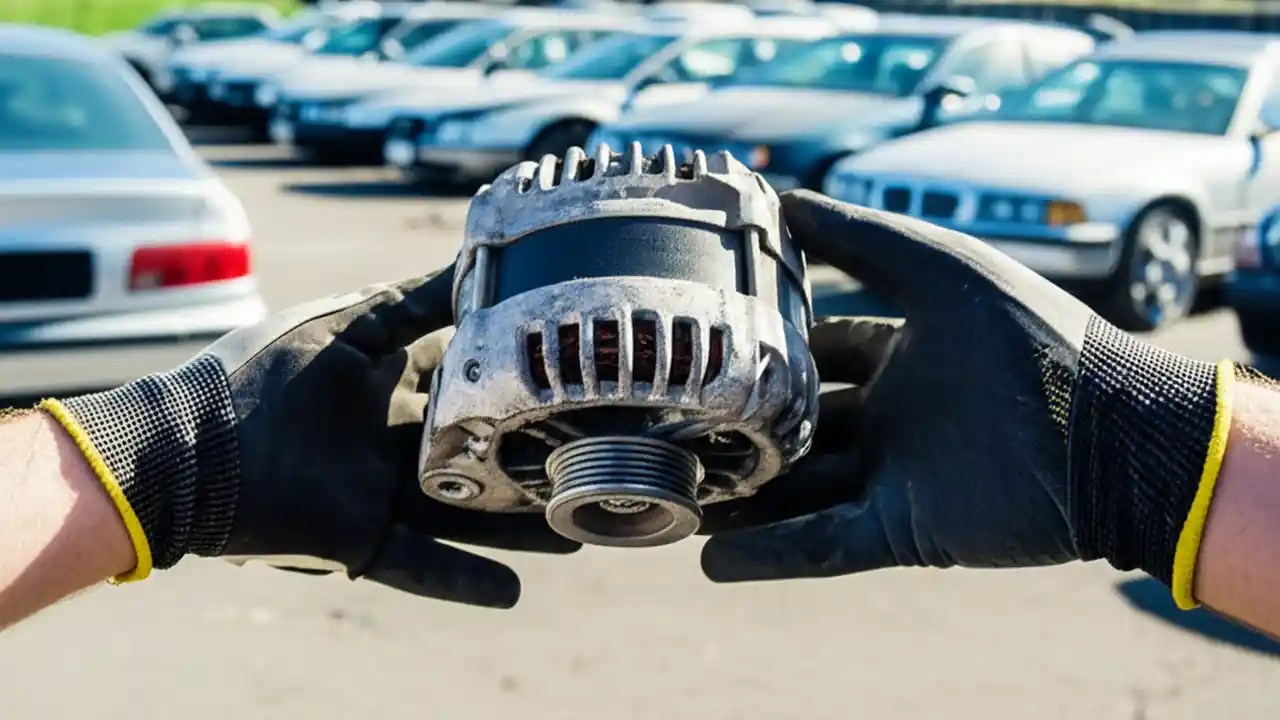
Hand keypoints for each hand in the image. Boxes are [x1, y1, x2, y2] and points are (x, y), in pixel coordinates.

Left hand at [42, 266, 576, 607]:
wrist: (188, 445)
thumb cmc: (265, 372)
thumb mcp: (352, 324)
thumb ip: (416, 300)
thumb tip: (480, 260)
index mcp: (391, 387)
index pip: (470, 391)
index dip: (518, 392)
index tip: (573, 390)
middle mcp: (394, 443)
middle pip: (479, 459)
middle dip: (531, 469)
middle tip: (592, 471)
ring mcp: (380, 495)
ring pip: (466, 515)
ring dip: (518, 531)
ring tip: (577, 537)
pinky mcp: (358, 538)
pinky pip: (422, 565)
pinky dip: (463, 580)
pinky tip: (511, 592)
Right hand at [701, 191, 1234, 607]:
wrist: (1111, 430)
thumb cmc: (1030, 336)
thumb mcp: (935, 267)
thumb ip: (860, 236)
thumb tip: (780, 200)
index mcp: (901, 357)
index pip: (817, 356)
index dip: (765, 354)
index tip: (704, 349)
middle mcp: (893, 420)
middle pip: (798, 430)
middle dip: (740, 434)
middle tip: (672, 434)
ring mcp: (897, 480)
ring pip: (798, 494)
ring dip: (740, 503)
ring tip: (672, 504)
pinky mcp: (907, 533)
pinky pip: (825, 545)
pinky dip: (772, 555)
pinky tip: (713, 560)